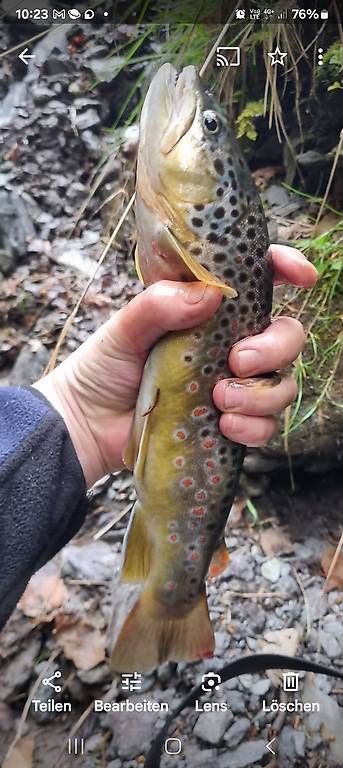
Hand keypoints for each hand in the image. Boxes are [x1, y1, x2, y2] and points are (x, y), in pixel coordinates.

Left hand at [34, 245, 316, 487]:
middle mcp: (228, 344)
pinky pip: (265, 426)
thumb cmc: (102, 367)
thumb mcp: (123, 328)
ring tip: (220, 401)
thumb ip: (158, 305)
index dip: (287, 270)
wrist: (86, 424)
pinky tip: (225, 426)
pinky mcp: (228, 422)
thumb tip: (209, 295)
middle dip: (275, 347)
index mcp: (207, 311)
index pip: (259, 281)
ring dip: (261, 395)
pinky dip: (253, 428)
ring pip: (282, 384)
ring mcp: (231, 385)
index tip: (301, 276)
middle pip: (286, 336)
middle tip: (236, 361)